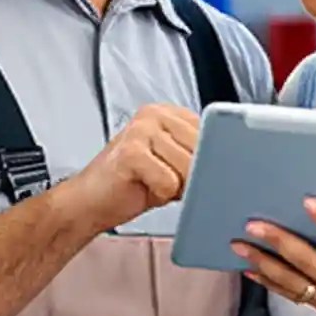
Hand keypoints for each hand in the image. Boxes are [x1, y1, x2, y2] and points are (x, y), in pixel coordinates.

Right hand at [58, 104, 198, 233]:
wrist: (88, 202)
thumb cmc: (131, 184)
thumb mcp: (172, 164)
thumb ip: (195, 155)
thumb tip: (227, 164)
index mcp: (166, 112)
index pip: (211, 132)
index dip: (208, 159)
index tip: (195, 171)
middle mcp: (153, 114)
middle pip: (202, 150)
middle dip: (191, 175)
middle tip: (166, 181)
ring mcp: (140, 130)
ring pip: (187, 167)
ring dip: (173, 186)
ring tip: (151, 182)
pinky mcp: (131, 152)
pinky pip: (168, 182)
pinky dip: (160, 194)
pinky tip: (141, 187)